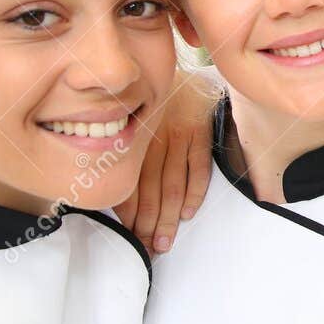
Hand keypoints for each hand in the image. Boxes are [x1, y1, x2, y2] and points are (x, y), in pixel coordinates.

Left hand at [117, 69, 218, 254]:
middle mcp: (154, 137)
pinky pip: (198, 167)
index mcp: (134, 139)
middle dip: (149, 223)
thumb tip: (121, 205)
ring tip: (165, 241)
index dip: (130, 215)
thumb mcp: (137, 126)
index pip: (130, 184)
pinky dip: (194, 192)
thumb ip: (129, 158)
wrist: (186, 74)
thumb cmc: (157, 108)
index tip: (133, 238)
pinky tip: (187, 212)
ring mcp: (178, 134)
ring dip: (169, 216)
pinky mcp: (201, 131)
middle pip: (151, 189)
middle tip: (150, 248)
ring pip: (172, 183)